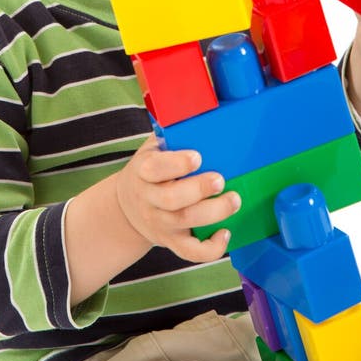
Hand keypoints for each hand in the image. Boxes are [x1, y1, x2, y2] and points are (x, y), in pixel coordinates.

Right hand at [115, 134, 240, 262]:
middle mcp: (149, 199)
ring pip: (184, 222)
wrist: (127, 206)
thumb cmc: (151, 169)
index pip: (154, 169)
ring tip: (234, 199)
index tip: (197, 157)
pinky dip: (210, 248)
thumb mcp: (152, 148)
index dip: (176, 164)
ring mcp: (160, 223)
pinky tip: (225, 233)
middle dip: (198, 190)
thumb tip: (198, 109)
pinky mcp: (172, 241)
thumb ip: (170, 134)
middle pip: (171, 199)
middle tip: (220, 180)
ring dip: (212, 213)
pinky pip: (190, 252)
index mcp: (143, 170)